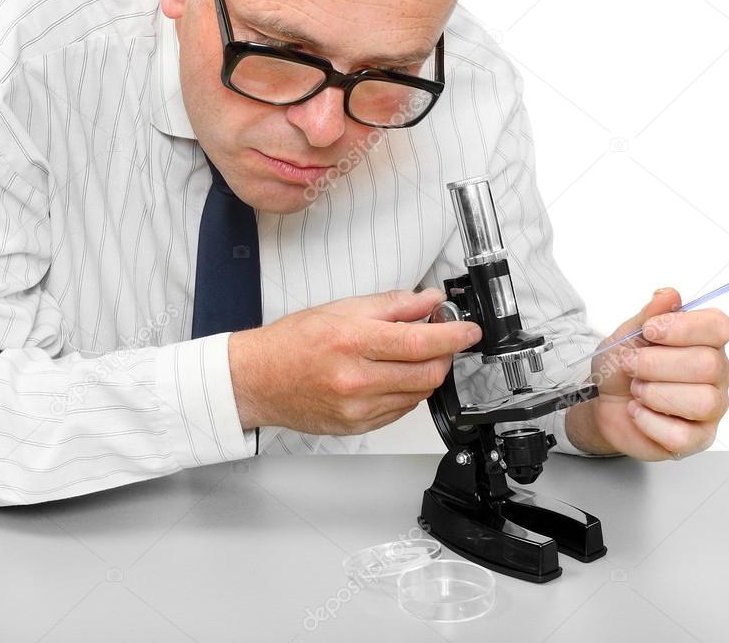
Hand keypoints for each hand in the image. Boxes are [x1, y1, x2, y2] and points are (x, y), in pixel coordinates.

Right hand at [227, 288, 480, 434]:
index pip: (420, 343)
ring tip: (410, 355)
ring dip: (426, 373)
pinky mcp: (358, 426)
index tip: (469, 332)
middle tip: (439, 339)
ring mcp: (358, 408)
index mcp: (353, 342)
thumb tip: (428, 301)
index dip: (452, 336)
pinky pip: (401, 410)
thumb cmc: (293, 342)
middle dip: (444, 355)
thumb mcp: (342, 308)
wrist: (259, 380)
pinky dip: (407, 392)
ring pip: (419, 394)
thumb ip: (391, 305)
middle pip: (427, 373)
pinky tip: (392, 376)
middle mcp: (356, 379)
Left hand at [566, 287, 728, 459]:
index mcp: (704, 342)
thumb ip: (649, 314)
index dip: (683, 327)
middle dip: (657, 363)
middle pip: (708, 364)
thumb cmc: (622, 366)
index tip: (649, 331)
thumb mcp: (627, 335)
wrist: (603, 402)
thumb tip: (668, 294)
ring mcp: (711, 408)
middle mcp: (716, 374)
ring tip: (636, 390)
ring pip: (703, 401)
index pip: (719, 326)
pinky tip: (637, 411)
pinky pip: (683, 435)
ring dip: (655, 393)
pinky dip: (649, 421)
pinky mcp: (696, 439)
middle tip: (632, 365)